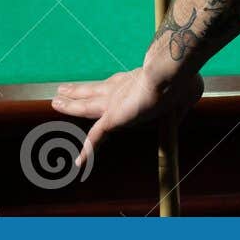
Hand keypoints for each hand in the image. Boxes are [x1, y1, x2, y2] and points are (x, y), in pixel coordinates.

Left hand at [52, 67, 203, 169]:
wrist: (170, 76)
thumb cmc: (182, 81)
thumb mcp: (184, 97)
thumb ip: (176, 111)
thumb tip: (176, 119)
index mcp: (135, 83)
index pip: (113, 86)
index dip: (103, 87)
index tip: (95, 89)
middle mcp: (120, 91)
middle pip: (92, 92)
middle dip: (78, 92)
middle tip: (62, 91)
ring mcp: (114, 103)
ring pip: (85, 107)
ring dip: (69, 105)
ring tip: (55, 101)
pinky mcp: (112, 118)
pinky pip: (96, 138)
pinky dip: (88, 151)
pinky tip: (79, 164)